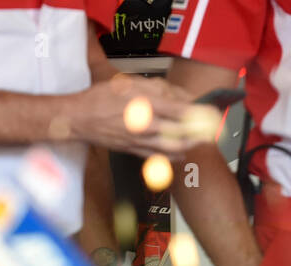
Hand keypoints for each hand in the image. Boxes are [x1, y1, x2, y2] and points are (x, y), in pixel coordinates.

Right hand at [74, 74, 220, 158]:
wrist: (79, 118)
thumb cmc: (101, 98)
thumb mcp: (132, 83)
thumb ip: (158, 89)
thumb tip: (180, 95)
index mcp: (146, 105)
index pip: (181, 110)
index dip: (199, 112)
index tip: (211, 112)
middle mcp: (144, 124)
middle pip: (180, 131)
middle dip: (198, 132)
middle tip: (211, 131)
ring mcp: (138, 140)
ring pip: (170, 146)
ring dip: (187, 146)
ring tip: (199, 143)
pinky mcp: (131, 149)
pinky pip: (155, 155)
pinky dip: (170, 156)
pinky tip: (180, 155)